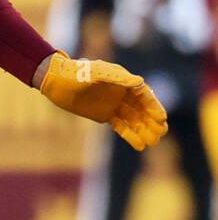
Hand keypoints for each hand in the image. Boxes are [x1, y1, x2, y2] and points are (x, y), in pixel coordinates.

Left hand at [36, 52, 167, 150]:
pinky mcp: (105, 115)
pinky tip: (139, 145)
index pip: (144, 95)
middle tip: (161, 133)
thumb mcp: (96, 73)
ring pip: (133, 119)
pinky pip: (121, 126)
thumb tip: (139, 82)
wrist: (57, 82)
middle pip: (142, 109)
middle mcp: (122, 92)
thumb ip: (117, 77)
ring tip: (152, 143)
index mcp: (123, 80)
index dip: (153, 107)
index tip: (161, 119)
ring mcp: (114, 104)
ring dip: (143, 130)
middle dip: (152, 121)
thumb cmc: (77, 73)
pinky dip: (130, 135)